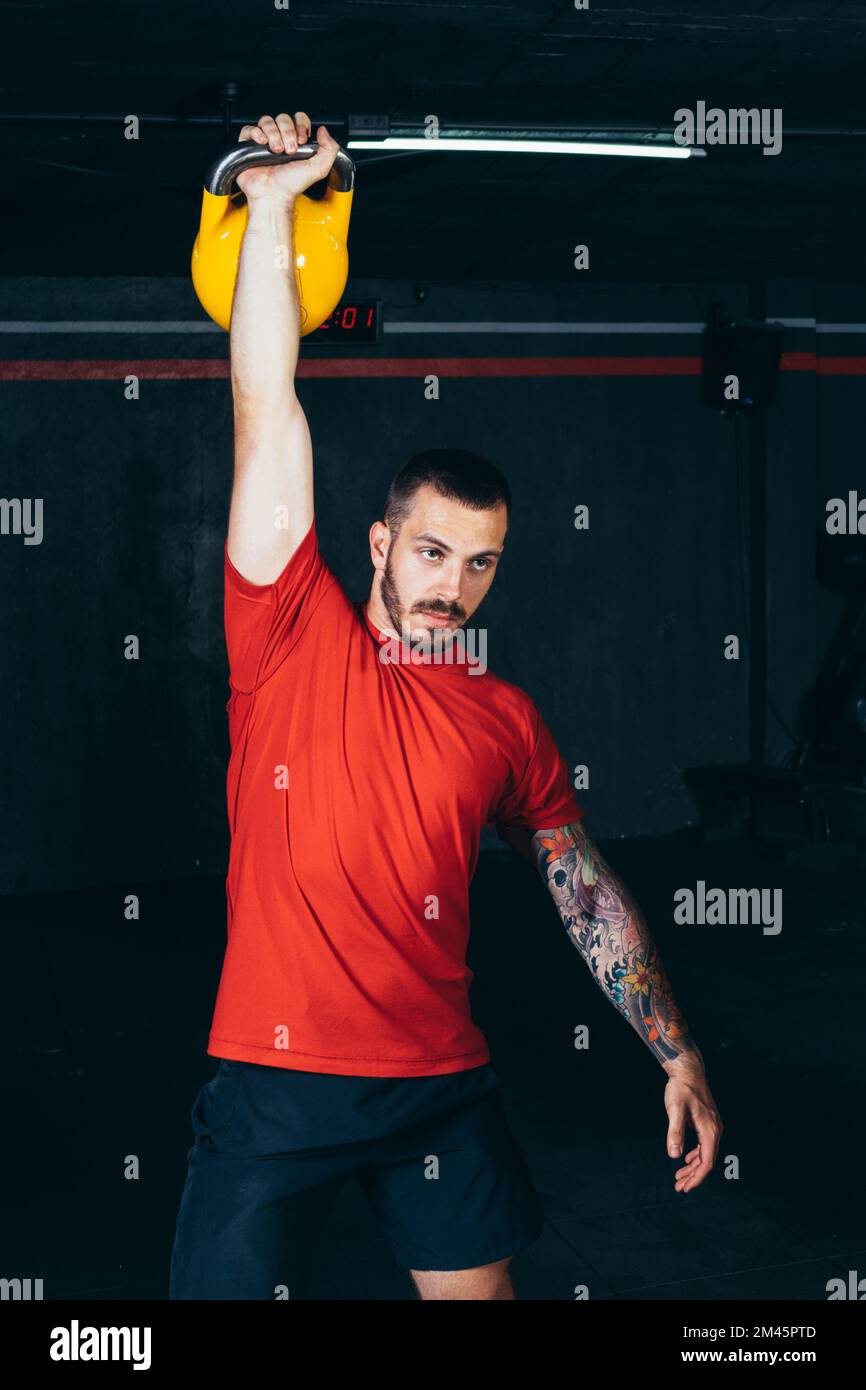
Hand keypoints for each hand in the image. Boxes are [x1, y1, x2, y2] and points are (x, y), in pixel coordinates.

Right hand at [234, 112, 339, 202]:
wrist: (274, 195)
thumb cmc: (292, 186)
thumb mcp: (319, 169)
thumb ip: (330, 149)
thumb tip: (323, 130)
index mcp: (296, 141)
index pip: (299, 118)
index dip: (301, 125)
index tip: (302, 140)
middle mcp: (281, 139)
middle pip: (283, 118)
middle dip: (288, 132)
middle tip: (289, 151)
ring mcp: (265, 142)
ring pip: (267, 121)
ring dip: (273, 134)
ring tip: (276, 151)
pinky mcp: (249, 146)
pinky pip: (249, 129)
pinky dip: (256, 133)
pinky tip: (262, 143)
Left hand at [662, 1055, 722, 1192]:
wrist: (688, 1070)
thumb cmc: (681, 1088)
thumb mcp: (674, 1110)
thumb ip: (675, 1132)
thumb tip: (674, 1155)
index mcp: (710, 1130)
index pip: (706, 1162)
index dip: (696, 1177)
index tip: (685, 1188)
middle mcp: (715, 1130)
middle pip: (707, 1161)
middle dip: (693, 1175)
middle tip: (679, 1187)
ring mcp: (713, 1126)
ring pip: (705, 1153)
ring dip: (693, 1167)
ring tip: (679, 1177)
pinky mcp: (708, 1122)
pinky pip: (704, 1145)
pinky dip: (695, 1155)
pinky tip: (687, 1159)